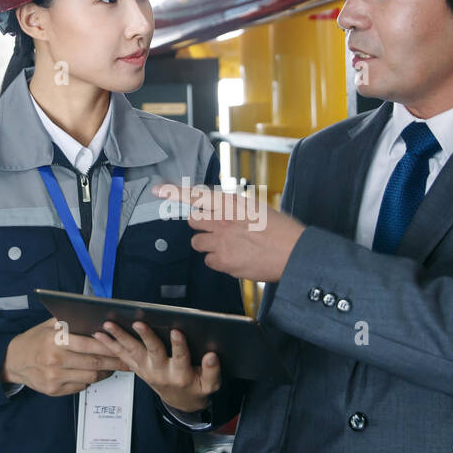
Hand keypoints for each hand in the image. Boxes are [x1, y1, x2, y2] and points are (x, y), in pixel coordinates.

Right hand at [1, 316, 126, 396]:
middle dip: (115, 362)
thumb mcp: (49, 325)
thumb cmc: (35, 340)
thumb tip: (97, 317)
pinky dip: (91, 380)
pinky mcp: (55, 390)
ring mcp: (55, 377)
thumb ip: (71, 322)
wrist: (13, 362)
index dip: (110, 346)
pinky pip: (81, 387)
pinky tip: (95, 373)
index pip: (90, 344)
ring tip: (113, 366)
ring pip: (91, 377)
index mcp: (56, 340)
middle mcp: (55, 360)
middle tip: (127, 360)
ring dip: (106, 372)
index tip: (123, 346)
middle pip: (94, 363)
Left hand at [93, 321, 219, 411]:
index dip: (179, 345)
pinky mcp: (138, 369)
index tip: (176, 331)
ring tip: (108, 325)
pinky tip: (100, 334)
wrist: (181, 402)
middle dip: (146, 337)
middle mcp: (161, 372)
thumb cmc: (196, 388)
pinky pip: (122, 356)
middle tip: (139, 323)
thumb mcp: (211, 384)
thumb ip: (213, 370)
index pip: (181, 358)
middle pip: (153, 352)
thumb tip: (212, 356)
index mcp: (181, 374)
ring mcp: (147, 370)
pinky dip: (110, 345)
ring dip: (120, 338)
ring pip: (132, 352)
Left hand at [152, 182, 303, 282]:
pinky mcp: (224, 262)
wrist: (295, 252)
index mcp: (232, 203)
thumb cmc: (281, 230)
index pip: (196, 194)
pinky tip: (236, 258)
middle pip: (193, 221)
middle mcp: (222, 220)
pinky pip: (209, 261)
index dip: (174, 192)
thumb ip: (233, 209)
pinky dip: (218, 261)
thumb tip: (219, 212)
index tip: (157, 190)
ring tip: (230, 245)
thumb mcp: (256, 208)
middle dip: (201, 225)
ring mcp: (221, 242)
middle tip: (218, 229)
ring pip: (198, 243)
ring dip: (208, 244)